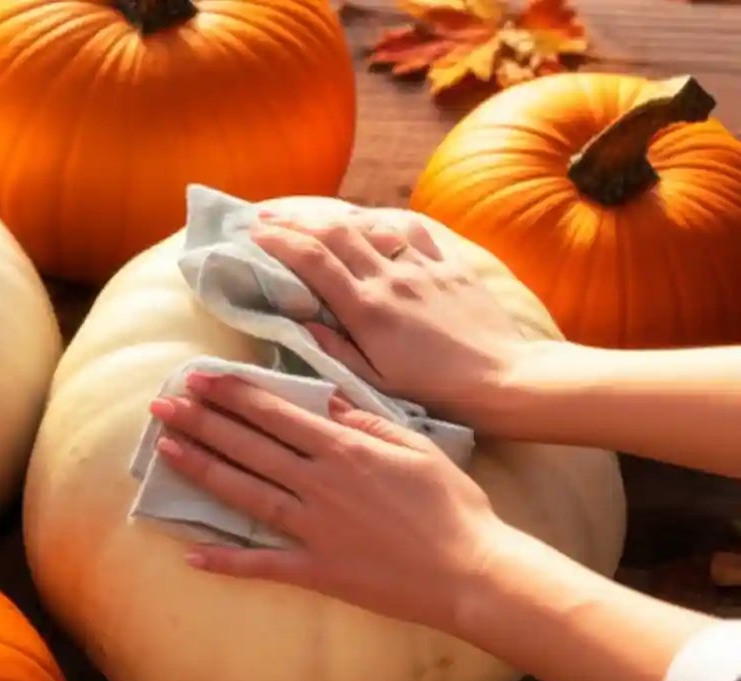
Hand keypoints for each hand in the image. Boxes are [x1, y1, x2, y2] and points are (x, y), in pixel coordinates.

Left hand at [149, 371, 511, 630]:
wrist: (472, 572)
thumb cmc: (453, 505)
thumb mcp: (414, 446)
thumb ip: (365, 420)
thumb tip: (323, 399)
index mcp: (343, 449)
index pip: (274, 413)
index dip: (232, 394)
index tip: (198, 377)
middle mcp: (319, 484)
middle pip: (248, 447)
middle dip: (201, 422)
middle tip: (161, 405)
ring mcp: (313, 529)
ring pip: (245, 493)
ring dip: (202, 470)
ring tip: (164, 451)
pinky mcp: (317, 570)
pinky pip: (263, 565)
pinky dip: (226, 561)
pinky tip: (191, 554)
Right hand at [250, 208, 549, 426]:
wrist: (502, 379)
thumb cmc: (434, 389)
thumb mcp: (375, 380)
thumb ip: (334, 348)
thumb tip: (298, 322)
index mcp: (368, 309)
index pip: (313, 261)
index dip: (279, 242)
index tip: (254, 234)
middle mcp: (391, 278)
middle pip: (335, 231)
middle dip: (296, 220)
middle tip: (267, 217)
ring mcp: (422, 267)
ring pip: (371, 224)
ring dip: (334, 216)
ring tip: (310, 217)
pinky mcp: (449, 265)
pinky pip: (412, 230)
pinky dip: (384, 220)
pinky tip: (372, 222)